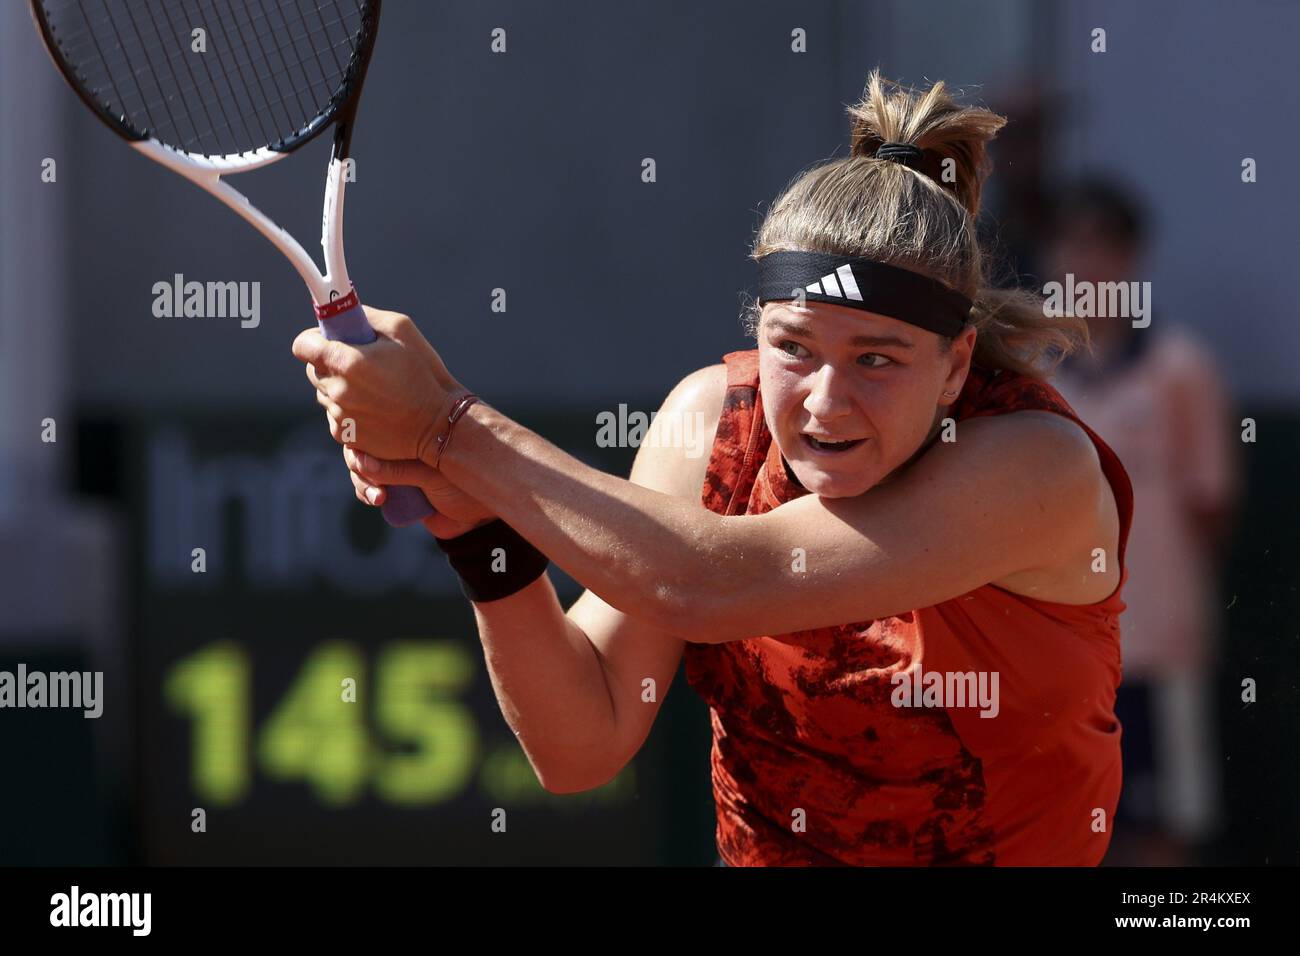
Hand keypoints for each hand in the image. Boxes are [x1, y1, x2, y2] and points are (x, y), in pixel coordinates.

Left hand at [291, 306, 464, 462]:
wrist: (439, 424)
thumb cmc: (425, 374)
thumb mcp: (402, 330)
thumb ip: (367, 316)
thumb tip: (347, 316)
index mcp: (347, 361)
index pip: (302, 345)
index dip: (314, 339)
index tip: (328, 340)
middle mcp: (338, 390)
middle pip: (312, 369)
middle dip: (330, 363)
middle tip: (360, 364)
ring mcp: (340, 416)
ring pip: (324, 393)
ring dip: (340, 387)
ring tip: (373, 389)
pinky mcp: (345, 436)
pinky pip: (335, 415)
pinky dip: (348, 410)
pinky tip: (374, 408)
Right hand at [344, 445, 495, 538]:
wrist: (481, 516)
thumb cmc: (464, 485)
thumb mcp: (430, 474)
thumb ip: (398, 469)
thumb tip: (360, 462)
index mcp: (414, 433)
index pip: (378, 428)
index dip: (361, 439)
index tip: (357, 452)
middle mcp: (404, 447)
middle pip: (366, 448)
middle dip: (359, 464)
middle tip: (363, 473)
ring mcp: (399, 470)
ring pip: (366, 471)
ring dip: (363, 482)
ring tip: (377, 495)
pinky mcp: (398, 492)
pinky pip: (373, 490)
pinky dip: (369, 494)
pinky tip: (376, 498)